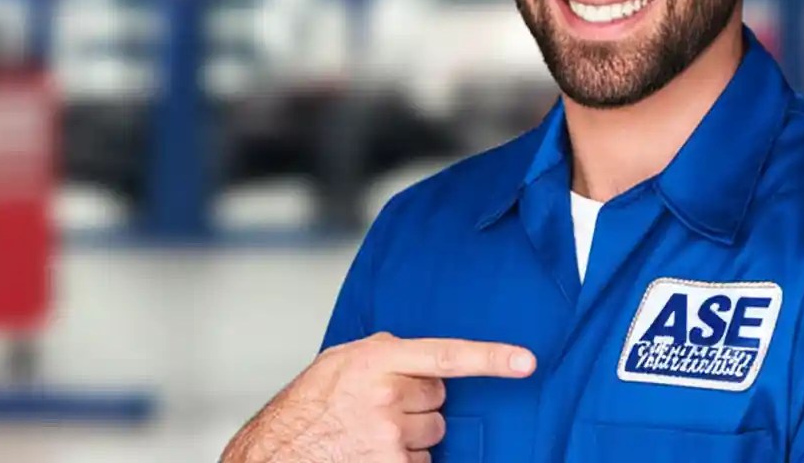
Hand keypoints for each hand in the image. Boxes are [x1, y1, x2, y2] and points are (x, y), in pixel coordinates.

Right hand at [221, 332, 536, 462]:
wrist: (278, 451)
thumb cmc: (307, 405)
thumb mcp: (340, 360)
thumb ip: (383, 351)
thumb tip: (420, 356)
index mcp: (376, 359)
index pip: (446, 356)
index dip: (491, 358)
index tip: (526, 362)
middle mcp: (387, 395)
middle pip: (438, 399)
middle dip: (418, 402)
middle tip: (381, 407)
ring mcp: (391, 436)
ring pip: (432, 432)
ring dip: (411, 433)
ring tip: (370, 432)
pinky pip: (422, 461)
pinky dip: (404, 459)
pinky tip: (372, 452)